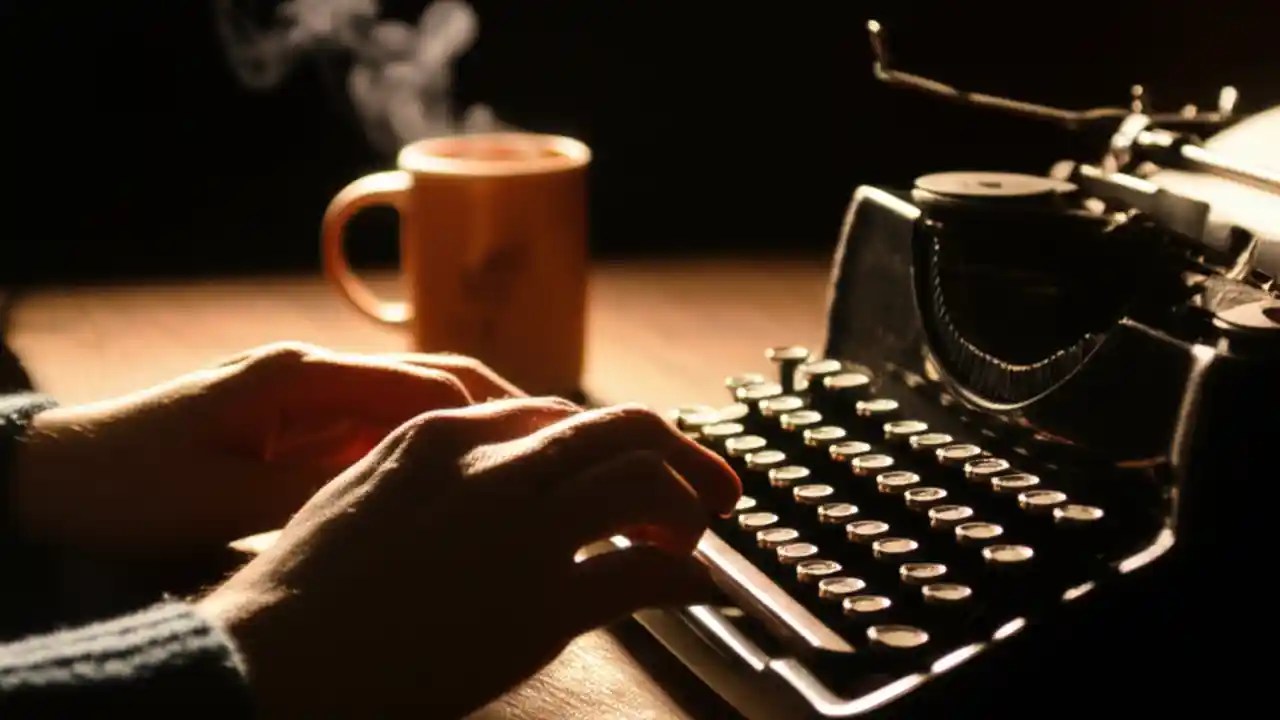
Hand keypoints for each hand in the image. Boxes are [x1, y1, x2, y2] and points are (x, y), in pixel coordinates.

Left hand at [11, 341, 522, 555]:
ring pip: (411, 403)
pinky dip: (425, 449)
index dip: (490, 410)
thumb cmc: (131, 484)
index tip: (548, 439)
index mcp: (299, 377)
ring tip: (530, 464)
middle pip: (429, 379)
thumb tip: (410, 490)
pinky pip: (378, 430)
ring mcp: (308, 397)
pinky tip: (460, 480)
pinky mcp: (298, 424)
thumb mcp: (225, 499)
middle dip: (499, 405)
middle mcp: (313, 374)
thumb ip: (319, 490)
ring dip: (469, 427)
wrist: (61, 475)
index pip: (420, 382)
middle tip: (561, 445)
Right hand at [196, 398, 741, 718]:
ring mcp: (518, 530)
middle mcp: (489, 466)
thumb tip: (488, 480)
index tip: (634, 467)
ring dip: (685, 504)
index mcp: (442, 435)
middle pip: (619, 427)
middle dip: (678, 451)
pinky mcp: (540, 604)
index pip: (559, 415)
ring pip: (642, 478)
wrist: (271, 657)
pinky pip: (642, 571)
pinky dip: (684, 574)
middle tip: (709, 487)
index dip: (610, 441)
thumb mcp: (362, 495)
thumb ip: (430, 474)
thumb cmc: (303, 593)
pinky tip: (692, 587)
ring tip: (689, 538)